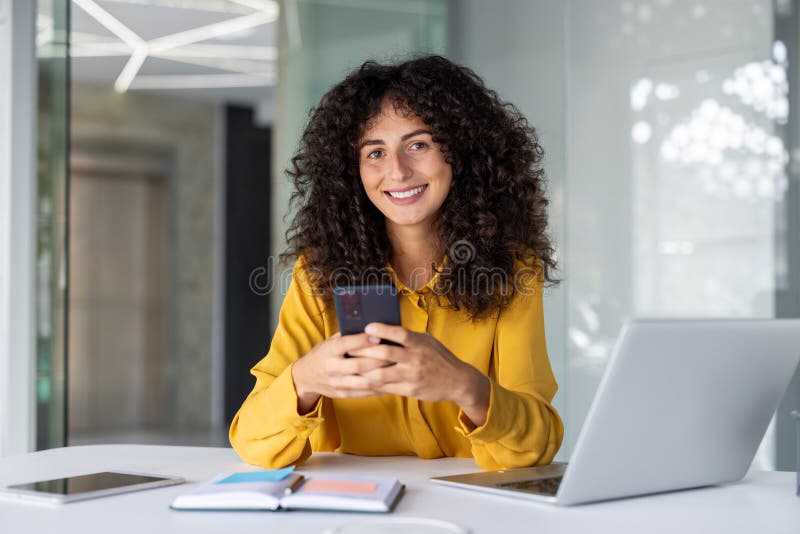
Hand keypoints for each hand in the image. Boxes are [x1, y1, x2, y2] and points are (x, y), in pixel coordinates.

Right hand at [291, 332, 390, 413]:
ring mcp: (337, 383)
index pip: (347, 344)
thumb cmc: (323, 354)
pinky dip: (378, 388)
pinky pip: (363, 393)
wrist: (305, 377)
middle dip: (378, 360)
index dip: (364, 340)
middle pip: (359, 365)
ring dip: (381, 376)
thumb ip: (347, 336)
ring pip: (363, 381)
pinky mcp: (342, 394)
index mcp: (329, 350)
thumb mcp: (329, 341)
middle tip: (395, 355)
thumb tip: (370, 327)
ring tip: (395, 370)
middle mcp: (332, 367)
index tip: (379, 335)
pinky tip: (389, 382)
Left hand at [346, 323, 489, 425]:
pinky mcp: (409, 390)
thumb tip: (383, 331)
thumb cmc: (438, 357)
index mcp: (419, 343)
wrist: (458, 381)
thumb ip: (408, 338)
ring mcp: (412, 376)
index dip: (382, 330)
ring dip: (363, 370)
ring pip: (381, 374)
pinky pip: (386, 387)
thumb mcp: (427, 342)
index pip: (399, 334)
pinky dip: (372, 383)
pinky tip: (362, 379)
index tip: (367, 327)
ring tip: (351, 366)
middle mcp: (415, 359)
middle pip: (385, 354)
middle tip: (349, 349)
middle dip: (364, 351)